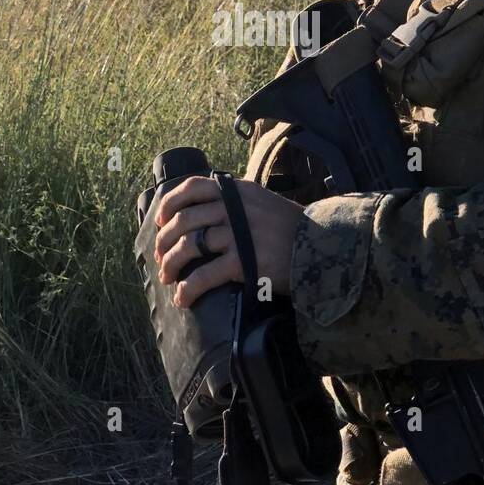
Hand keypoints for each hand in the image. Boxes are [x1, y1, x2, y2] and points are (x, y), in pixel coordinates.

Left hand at [153, 175, 304, 308]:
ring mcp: (239, 234)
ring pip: (190, 246)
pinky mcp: (244, 262)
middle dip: (165, 241)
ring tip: (168, 278)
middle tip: (161, 257)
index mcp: (239, 191)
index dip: (170, 204)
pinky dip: (189, 288)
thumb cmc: (293, 229)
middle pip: (185, 220)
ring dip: (172, 264)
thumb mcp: (264, 203)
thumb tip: (206, 213)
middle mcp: (236, 208)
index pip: (194, 187)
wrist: (323, 248)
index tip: (160, 221)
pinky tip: (183, 297)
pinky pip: (205, 275)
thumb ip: (238, 203)